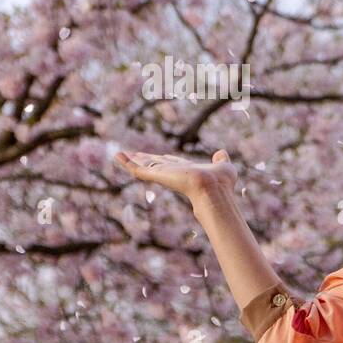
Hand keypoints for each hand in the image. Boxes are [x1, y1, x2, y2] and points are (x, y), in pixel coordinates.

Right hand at [112, 148, 237, 202]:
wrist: (213, 189)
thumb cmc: (221, 182)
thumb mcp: (224, 166)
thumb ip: (221, 160)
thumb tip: (221, 153)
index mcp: (186, 171)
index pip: (171, 164)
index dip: (163, 160)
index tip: (155, 157)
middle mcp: (173, 173)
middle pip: (154, 164)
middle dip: (144, 159)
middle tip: (133, 155)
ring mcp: (164, 174)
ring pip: (143, 166)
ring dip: (130, 160)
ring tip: (119, 154)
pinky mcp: (157, 175)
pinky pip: (137, 169)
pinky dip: (126, 162)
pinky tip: (117, 155)